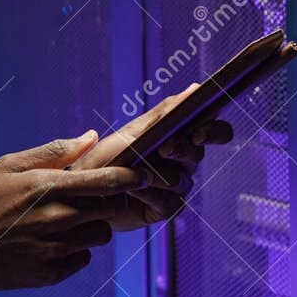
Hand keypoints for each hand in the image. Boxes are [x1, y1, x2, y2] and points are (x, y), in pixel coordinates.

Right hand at [0, 132, 140, 291]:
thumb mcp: (8, 165)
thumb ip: (54, 152)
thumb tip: (90, 137)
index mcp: (45, 187)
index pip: (104, 182)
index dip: (129, 179)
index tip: (140, 176)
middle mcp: (53, 219)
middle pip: (109, 211)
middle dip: (110, 203)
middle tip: (97, 199)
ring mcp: (52, 250)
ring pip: (98, 237)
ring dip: (92, 227)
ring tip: (68, 221)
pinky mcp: (48, 274)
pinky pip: (81, 260)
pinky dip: (75, 250)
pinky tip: (53, 241)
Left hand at [72, 85, 235, 231]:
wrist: (83, 193)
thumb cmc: (105, 158)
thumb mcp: (132, 132)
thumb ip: (164, 113)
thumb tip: (195, 87)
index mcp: (177, 136)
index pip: (210, 128)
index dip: (213, 129)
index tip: (198, 132)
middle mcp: (181, 161)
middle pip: (199, 153)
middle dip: (182, 150)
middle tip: (165, 148)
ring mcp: (175, 187)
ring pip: (180, 179)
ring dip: (156, 175)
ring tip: (134, 174)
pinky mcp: (166, 209)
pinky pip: (168, 202)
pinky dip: (148, 196)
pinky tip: (132, 193)